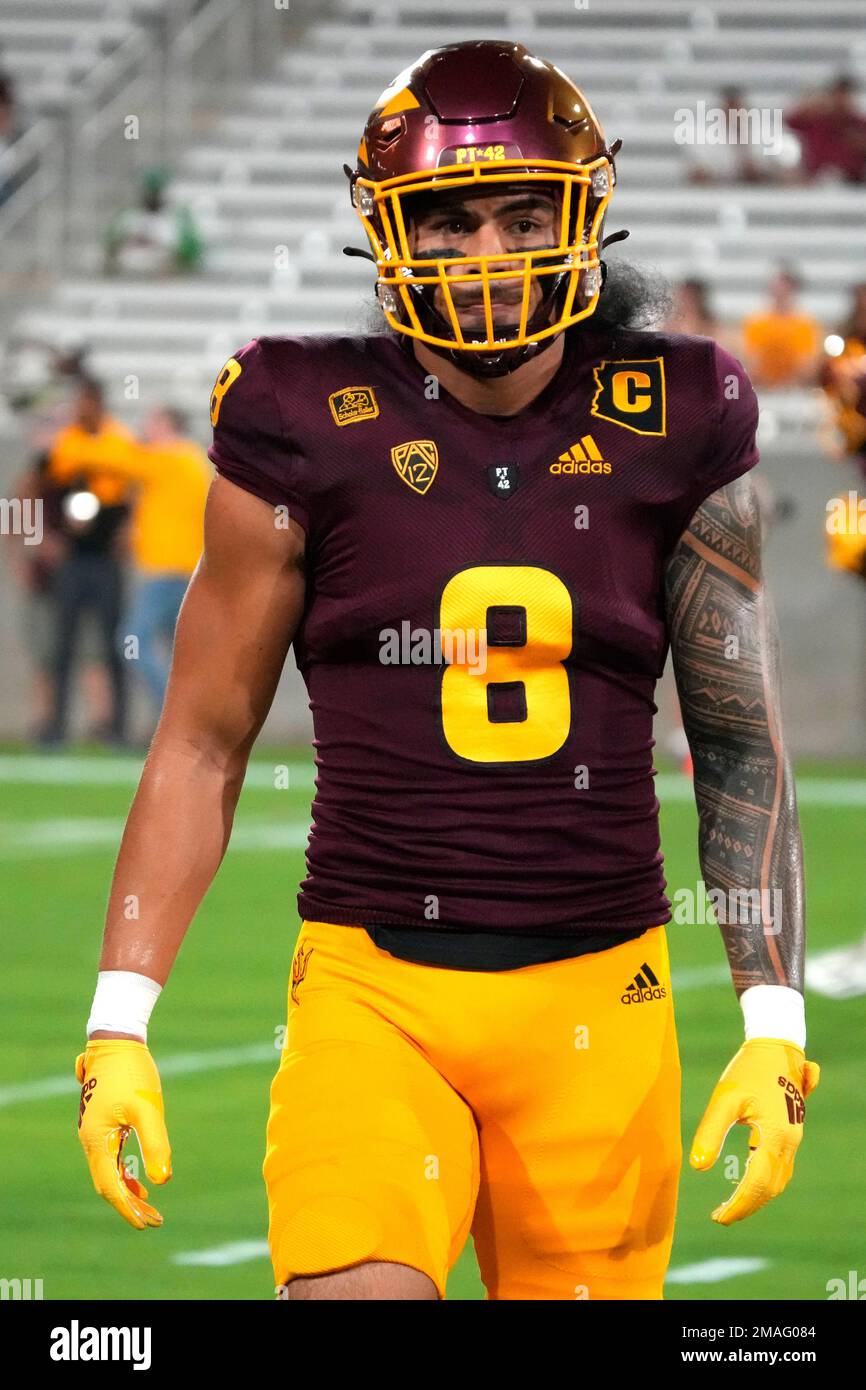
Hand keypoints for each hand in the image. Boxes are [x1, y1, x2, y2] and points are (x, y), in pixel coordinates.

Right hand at [76, 1038, 171, 1228]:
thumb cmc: (133, 1072)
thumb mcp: (148, 1108)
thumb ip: (155, 1143)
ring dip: (127, 1190)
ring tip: (150, 1206)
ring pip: (108, 1172)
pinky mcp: (102, 1124)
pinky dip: (124, 1173)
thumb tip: (163, 1180)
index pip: (110, 1186)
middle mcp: (90, 1140)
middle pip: (107, 1184)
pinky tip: (141, 1180)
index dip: (128, 1208)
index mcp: (97, 1140)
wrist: (117, 1042)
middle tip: (154, 1220)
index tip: (147, 1223)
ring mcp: (94, 1132)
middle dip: (129, 1204)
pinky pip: (110, 1158)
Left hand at [690, 1038, 819, 1224]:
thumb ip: (712, 1132)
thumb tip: (698, 1166)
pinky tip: (746, 1182)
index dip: (738, 1205)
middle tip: (720, 1216)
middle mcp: (790, 1141)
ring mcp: (793, 1137)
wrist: (776, 1046)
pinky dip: (764, 1181)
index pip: (757, 1183)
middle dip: (747, 1205)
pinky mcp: (790, 1130)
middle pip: (771, 1186)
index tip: (718, 1217)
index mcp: (775, 1137)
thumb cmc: (748, 1070)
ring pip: (778, 1179)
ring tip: (731, 1205)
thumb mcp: (725, 1098)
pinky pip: (780, 1167)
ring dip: (757, 1196)